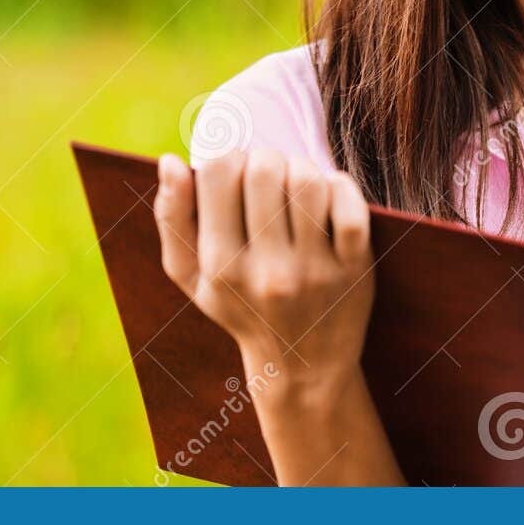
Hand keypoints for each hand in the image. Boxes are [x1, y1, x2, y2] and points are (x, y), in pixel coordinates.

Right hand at [153, 147, 374, 392]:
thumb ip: (172, 217)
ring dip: (301, 168)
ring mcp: (314, 270)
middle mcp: (267, 270)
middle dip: (264, 158)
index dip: (225, 156)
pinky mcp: (354, 268)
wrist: (304, 368)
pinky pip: (349, 203)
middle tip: (266, 176)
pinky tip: (327, 196)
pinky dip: (339, 185)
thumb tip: (169, 160)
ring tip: (295, 187)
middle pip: (264, 167)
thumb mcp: (192, 276)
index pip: (217, 171)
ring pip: (307, 180)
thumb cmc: (241, 308)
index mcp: (221, 266)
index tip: (233, 171)